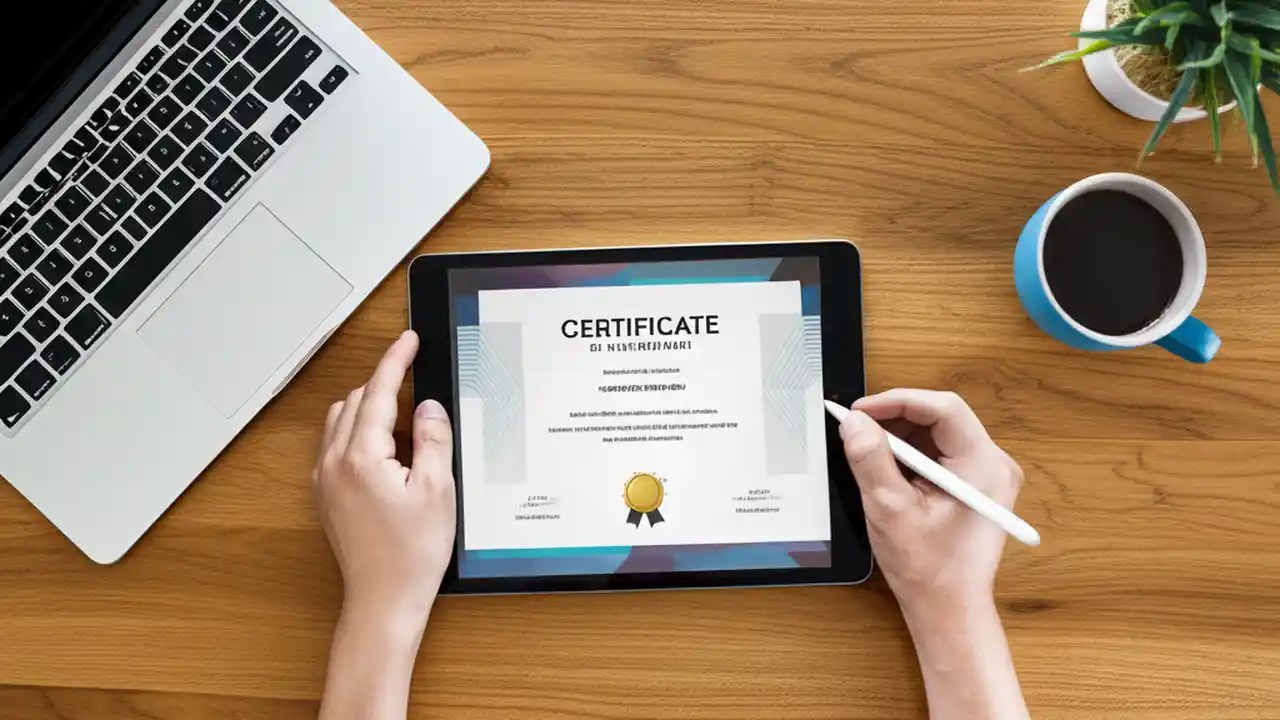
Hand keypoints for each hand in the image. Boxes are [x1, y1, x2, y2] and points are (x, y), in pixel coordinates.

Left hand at [312, 330, 456, 631]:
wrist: (384, 599)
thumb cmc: (411, 553)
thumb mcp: (437, 489)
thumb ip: (432, 439)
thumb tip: (427, 405)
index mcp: (360, 456)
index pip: (377, 391)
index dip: (395, 361)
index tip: (408, 341)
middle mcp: (333, 463)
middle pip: (355, 402)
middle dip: (384, 385)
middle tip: (418, 381)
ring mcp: (325, 481)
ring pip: (341, 422)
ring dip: (369, 408)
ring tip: (406, 420)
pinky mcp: (326, 497)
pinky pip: (336, 446)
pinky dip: (358, 433)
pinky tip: (387, 451)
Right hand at [838, 389, 1022, 617]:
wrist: (949, 608)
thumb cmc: (929, 569)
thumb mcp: (890, 509)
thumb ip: (870, 459)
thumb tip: (853, 422)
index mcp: (983, 467)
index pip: (943, 408)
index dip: (897, 401)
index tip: (860, 410)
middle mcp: (993, 464)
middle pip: (941, 416)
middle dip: (895, 419)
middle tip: (857, 428)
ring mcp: (987, 473)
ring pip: (937, 432)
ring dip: (900, 437)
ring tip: (870, 455)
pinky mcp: (974, 483)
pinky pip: (939, 451)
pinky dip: (910, 454)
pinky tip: (888, 472)